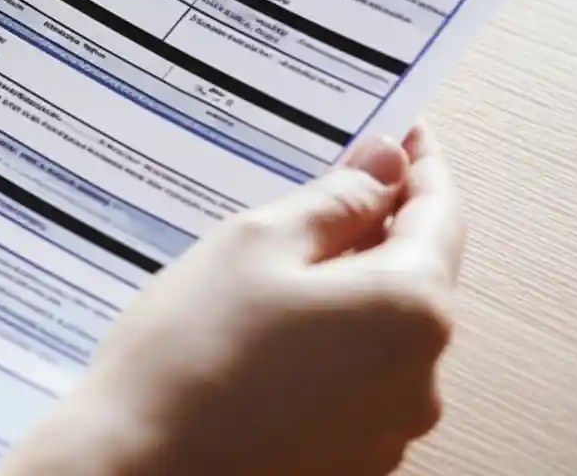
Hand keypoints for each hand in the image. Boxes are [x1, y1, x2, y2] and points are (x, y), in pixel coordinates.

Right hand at [1, 126, 465, 475]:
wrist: (136, 468)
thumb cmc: (188, 355)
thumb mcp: (255, 244)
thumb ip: (334, 200)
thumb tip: (383, 165)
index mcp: (409, 309)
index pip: (439, 213)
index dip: (418, 164)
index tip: (398, 133)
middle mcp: (419, 377)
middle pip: (414, 274)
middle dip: (375, 226)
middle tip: (323, 184)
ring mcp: (386, 428)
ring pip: (381, 330)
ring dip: (345, 288)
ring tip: (272, 265)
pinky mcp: (348, 458)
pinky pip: (355, 378)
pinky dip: (327, 343)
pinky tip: (266, 329)